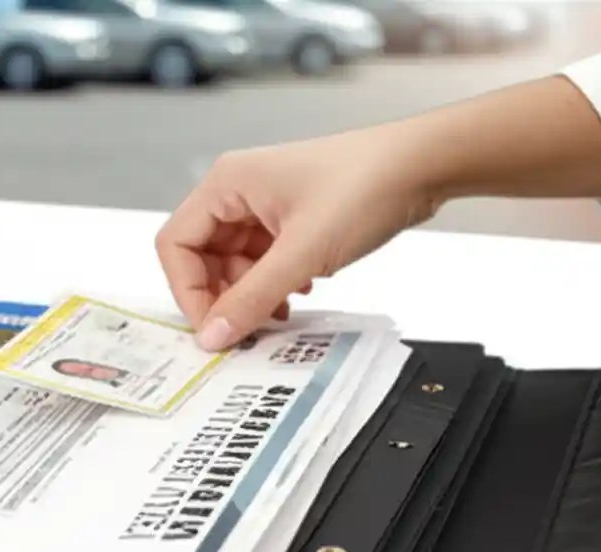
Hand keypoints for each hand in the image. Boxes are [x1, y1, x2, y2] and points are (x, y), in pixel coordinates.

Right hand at [155, 124, 441, 351]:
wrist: (424, 166)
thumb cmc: (366, 186)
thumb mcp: (303, 252)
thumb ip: (253, 298)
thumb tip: (212, 336)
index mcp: (227, 184)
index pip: (176, 244)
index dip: (187, 290)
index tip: (213, 327)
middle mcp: (238, 192)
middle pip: (202, 258)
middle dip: (222, 296)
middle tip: (247, 327)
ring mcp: (264, 206)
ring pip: (234, 264)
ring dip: (251, 294)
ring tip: (282, 309)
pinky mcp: (289, 220)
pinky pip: (262, 261)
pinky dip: (273, 284)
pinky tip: (301, 293)